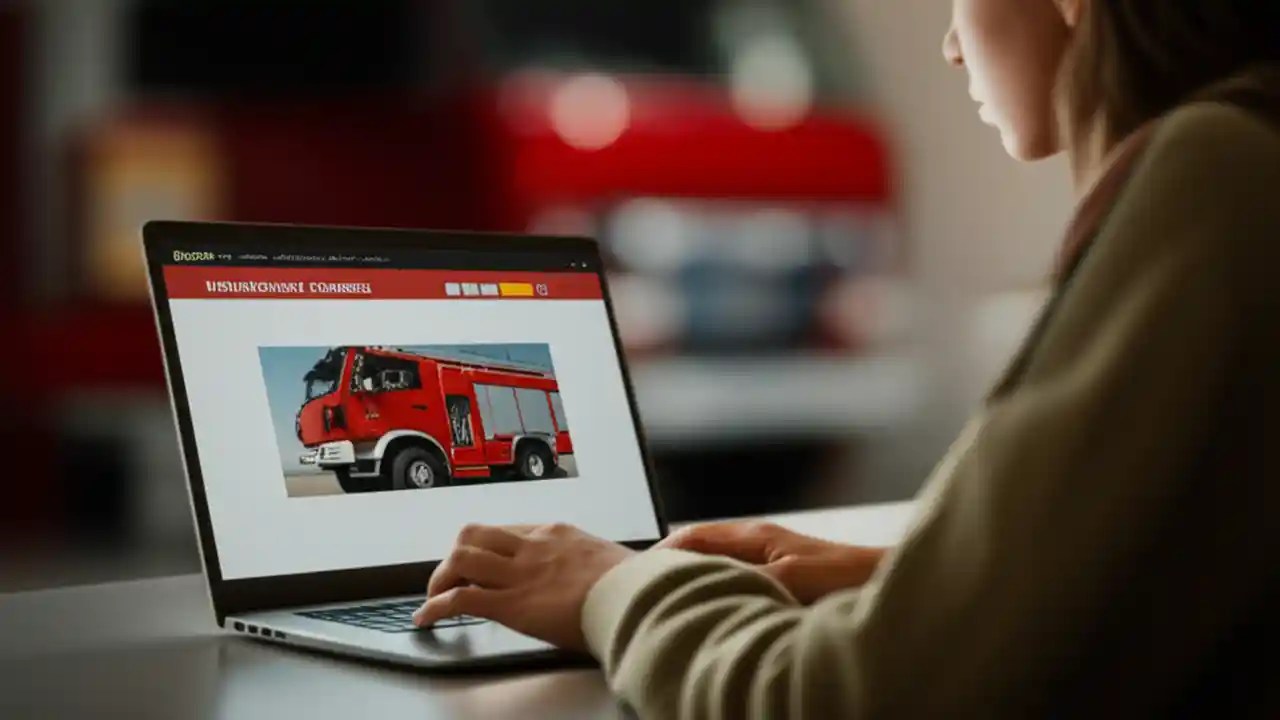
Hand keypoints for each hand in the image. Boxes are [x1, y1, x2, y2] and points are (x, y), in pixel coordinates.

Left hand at [412, 523, 633, 650]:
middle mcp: (533, 546)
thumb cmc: (640, 586)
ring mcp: (520, 573)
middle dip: (456, 554)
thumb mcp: (630, 561)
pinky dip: (435, 608)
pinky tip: (426, 619)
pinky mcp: (511, 604)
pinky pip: (460, 599)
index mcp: (560, 534)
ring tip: (434, 595)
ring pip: (460, 558)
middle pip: (475, 533)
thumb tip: (672, 554)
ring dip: (441, 577)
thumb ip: (626, 561)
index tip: (489, 562)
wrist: (638, 599)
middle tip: (451, 574)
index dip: (492, 547)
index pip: (512, 530)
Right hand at [658, 521, 885, 603]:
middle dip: (673, 567)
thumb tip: (706, 586)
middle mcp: (762, 545)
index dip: (662, 555)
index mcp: (756, 536)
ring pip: (720, 568)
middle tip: (646, 591)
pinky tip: (721, 616)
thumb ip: (746, 579)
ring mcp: (776, 562)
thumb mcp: (791, 578)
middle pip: (702, 550)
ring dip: (698, 582)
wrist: (892, 582)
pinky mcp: (789, 582)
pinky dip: (722, 595)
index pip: (692, 537)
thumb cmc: (850, 576)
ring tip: (675, 604)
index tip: (635, 576)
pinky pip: (740, 584)